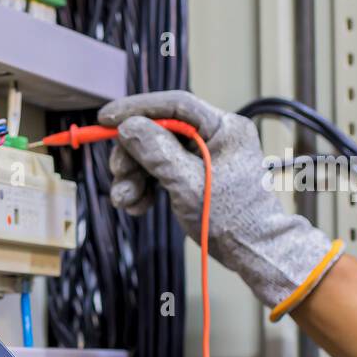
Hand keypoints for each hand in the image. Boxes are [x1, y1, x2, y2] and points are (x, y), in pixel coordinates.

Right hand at [99, 90, 342, 318]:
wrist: (251, 251)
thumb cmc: (231, 219)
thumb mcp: (188, 184)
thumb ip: (158, 153)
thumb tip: (129, 126)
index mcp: (223, 128)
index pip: (175, 106)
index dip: (137, 108)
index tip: (105, 118)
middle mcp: (214, 136)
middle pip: (159, 131)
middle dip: (132, 155)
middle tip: (118, 175)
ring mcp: (203, 156)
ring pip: (154, 153)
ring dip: (134, 176)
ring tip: (125, 200)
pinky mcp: (193, 174)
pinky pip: (160, 171)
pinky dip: (144, 187)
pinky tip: (137, 206)